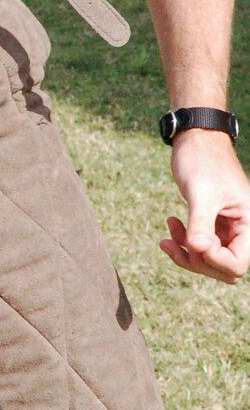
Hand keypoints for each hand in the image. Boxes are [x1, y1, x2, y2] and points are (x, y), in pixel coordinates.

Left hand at [162, 129, 249, 282]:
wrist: (196, 140)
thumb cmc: (203, 161)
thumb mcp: (202, 193)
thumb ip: (202, 223)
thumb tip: (200, 250)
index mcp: (249, 223)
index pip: (237, 264)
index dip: (213, 261)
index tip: (193, 241)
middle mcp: (243, 229)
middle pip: (223, 269)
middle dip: (196, 261)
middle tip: (173, 242)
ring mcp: (228, 229)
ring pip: (210, 260)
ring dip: (187, 253)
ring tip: (167, 235)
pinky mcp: (213, 224)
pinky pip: (201, 247)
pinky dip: (184, 242)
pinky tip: (170, 224)